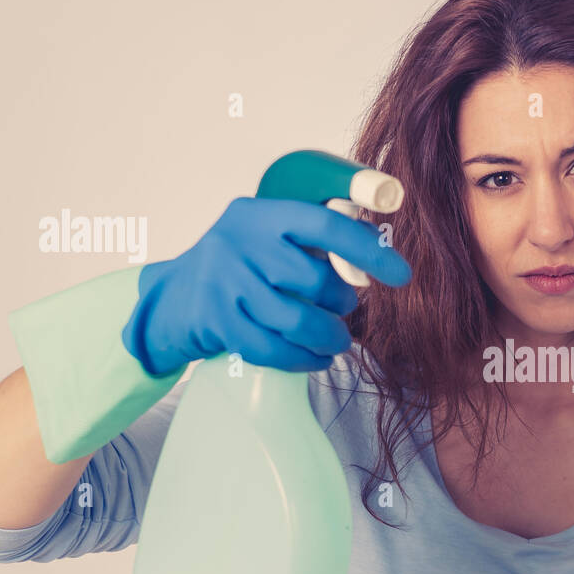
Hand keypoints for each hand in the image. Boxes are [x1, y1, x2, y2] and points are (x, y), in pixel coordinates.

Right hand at [122, 196, 411, 376]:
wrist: (172, 297)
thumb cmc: (241, 266)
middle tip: (344, 308)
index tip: (401, 274)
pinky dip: (304, 358)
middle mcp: (238, 242)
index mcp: (261, 214)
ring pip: (297, 320)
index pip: (325, 225)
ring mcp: (223, 283)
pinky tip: (316, 358)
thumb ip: (315, 237)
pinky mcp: (215, 322)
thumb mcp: (268, 235)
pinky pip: (273, 349)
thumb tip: (379, 249)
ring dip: (329, 336)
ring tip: (337, 339)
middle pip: (314, 280)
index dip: (368, 251)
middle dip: (342, 302)